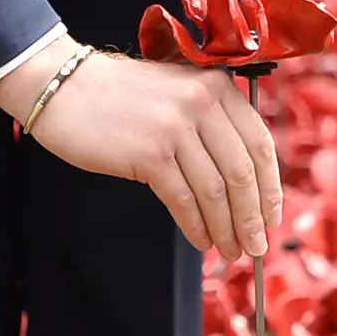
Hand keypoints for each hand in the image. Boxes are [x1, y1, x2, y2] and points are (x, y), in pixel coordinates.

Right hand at [0, 39, 281, 261]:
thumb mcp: (177, 90)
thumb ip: (211, 120)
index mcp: (215, 85)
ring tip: (230, 250)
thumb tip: (244, 181)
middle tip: (256, 246)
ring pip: (216, 191)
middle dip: (253, 217)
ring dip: (227, 228)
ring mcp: (175, 128)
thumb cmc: (119, 94)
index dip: (271, 186)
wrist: (64, 86)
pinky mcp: (149, 154)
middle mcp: (201, 103)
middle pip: (242, 172)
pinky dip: (197, 227)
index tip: (272, 215)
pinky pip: (184, 200)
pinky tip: (201, 241)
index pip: (259, 143)